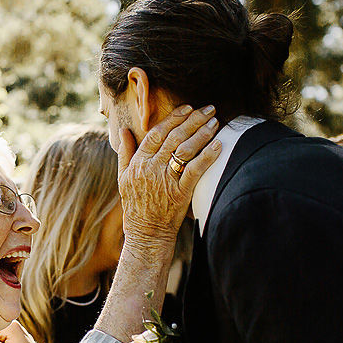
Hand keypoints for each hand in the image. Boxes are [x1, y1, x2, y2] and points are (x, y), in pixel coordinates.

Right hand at [117, 105, 221, 252]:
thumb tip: (123, 130)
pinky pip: (195, 171)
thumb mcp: (123, 178)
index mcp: (138, 163)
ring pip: (185, 150)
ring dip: (202, 134)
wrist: (145, 234)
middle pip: (174, 138)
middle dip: (193, 120)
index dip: (173, 118)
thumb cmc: (135, 206)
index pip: (156, 134)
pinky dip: (207, 157)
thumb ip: (125, 152)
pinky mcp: (180, 194)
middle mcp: (151, 169)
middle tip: (209, 108)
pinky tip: (219, 145)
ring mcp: (165, 181)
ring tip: (215, 122)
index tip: (187, 108)